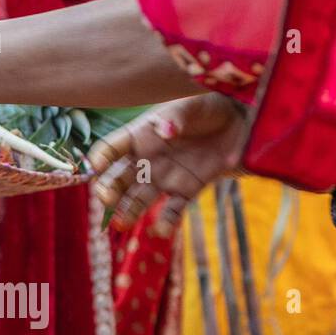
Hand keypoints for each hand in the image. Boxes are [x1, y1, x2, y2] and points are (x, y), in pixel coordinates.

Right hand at [87, 93, 246, 234]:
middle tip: (106, 199)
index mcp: (140, 135)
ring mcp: (164, 178)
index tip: (96, 166)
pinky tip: (162, 230)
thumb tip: (165, 131)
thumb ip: (178, 116)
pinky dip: (167, 221)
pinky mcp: (186, 191)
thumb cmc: (209, 107)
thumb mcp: (193, 104)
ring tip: (123, 223)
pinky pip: (172, 210)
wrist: (239, 123)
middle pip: (119, 179)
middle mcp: (146, 160)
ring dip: (129, 211)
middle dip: (109, 190)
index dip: (101, 157)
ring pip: (139, 199)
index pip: (112, 148)